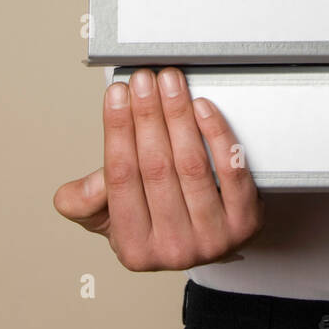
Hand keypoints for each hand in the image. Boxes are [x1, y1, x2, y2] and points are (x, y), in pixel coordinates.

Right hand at [53, 68, 262, 270]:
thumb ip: (87, 203)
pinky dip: (216, 135)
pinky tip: (203, 109)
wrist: (210, 242)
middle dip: (148, 115)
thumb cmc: (158, 223)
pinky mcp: (245, 222)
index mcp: (134, 249)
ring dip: (179, 116)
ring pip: (191, 165)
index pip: (121, 178)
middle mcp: (173, 249)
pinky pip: (231, 172)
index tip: (117, 95)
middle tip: (144, 80)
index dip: (118, 131)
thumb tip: (84, 188)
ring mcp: (212, 238)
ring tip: (170, 83)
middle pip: (156, 167)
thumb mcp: (110, 220)